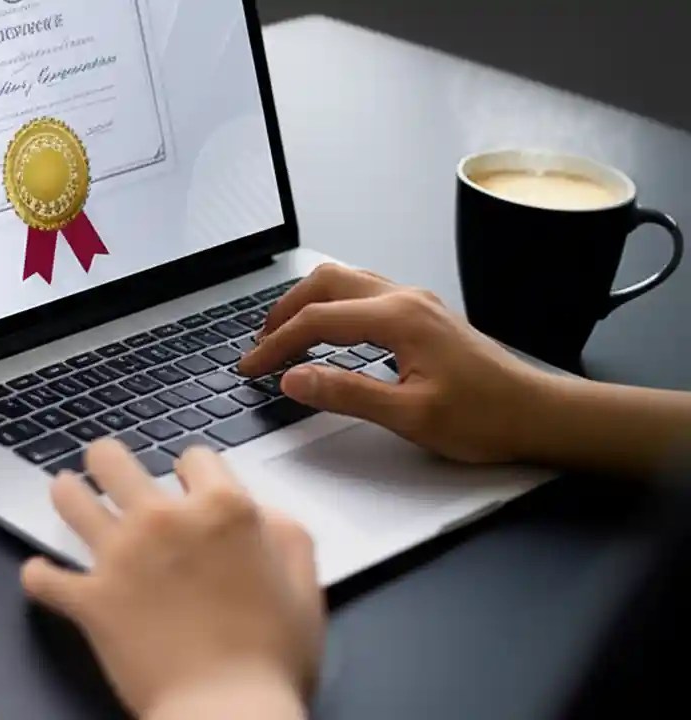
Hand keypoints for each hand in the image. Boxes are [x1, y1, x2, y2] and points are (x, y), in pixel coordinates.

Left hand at [21, 440, 324, 719]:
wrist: (228, 711)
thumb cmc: (272, 658)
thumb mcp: (304, 586)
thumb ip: (285, 535)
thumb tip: (261, 512)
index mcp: (223, 510)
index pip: (195, 456)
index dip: (192, 469)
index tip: (186, 482)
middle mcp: (165, 520)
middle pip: (113, 460)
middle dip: (108, 460)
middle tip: (106, 466)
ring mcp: (121, 557)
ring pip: (70, 499)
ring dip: (67, 494)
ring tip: (65, 491)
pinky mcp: (90, 600)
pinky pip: (44, 577)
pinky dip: (40, 575)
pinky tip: (41, 573)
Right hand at [238, 263, 551, 463]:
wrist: (537, 415)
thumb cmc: (484, 418)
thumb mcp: (409, 416)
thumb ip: (346, 393)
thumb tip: (294, 379)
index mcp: (399, 318)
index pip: (317, 319)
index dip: (276, 344)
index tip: (251, 367)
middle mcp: (406, 299)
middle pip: (326, 283)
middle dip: (284, 311)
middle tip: (259, 345)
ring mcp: (416, 303)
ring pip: (345, 281)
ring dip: (307, 302)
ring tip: (282, 335)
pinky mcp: (423, 315)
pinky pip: (364, 293)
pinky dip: (332, 306)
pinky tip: (326, 332)